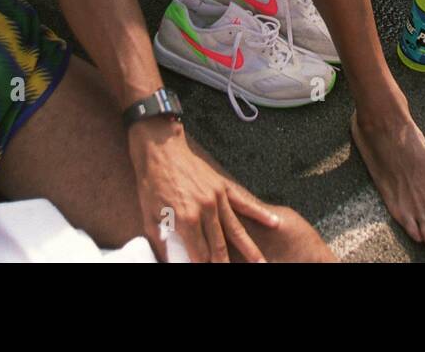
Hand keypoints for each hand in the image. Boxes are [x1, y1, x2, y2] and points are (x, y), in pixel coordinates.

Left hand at [128, 118, 279, 262]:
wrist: (161, 150)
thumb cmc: (152, 183)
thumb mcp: (150, 217)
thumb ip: (162, 242)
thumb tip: (170, 260)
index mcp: (186, 220)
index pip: (199, 254)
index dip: (204, 267)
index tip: (209, 273)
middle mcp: (205, 211)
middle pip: (220, 247)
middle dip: (226, 264)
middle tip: (239, 273)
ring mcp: (217, 198)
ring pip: (236, 230)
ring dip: (249, 249)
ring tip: (261, 263)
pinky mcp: (223, 187)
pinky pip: (244, 203)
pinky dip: (259, 214)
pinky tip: (274, 223)